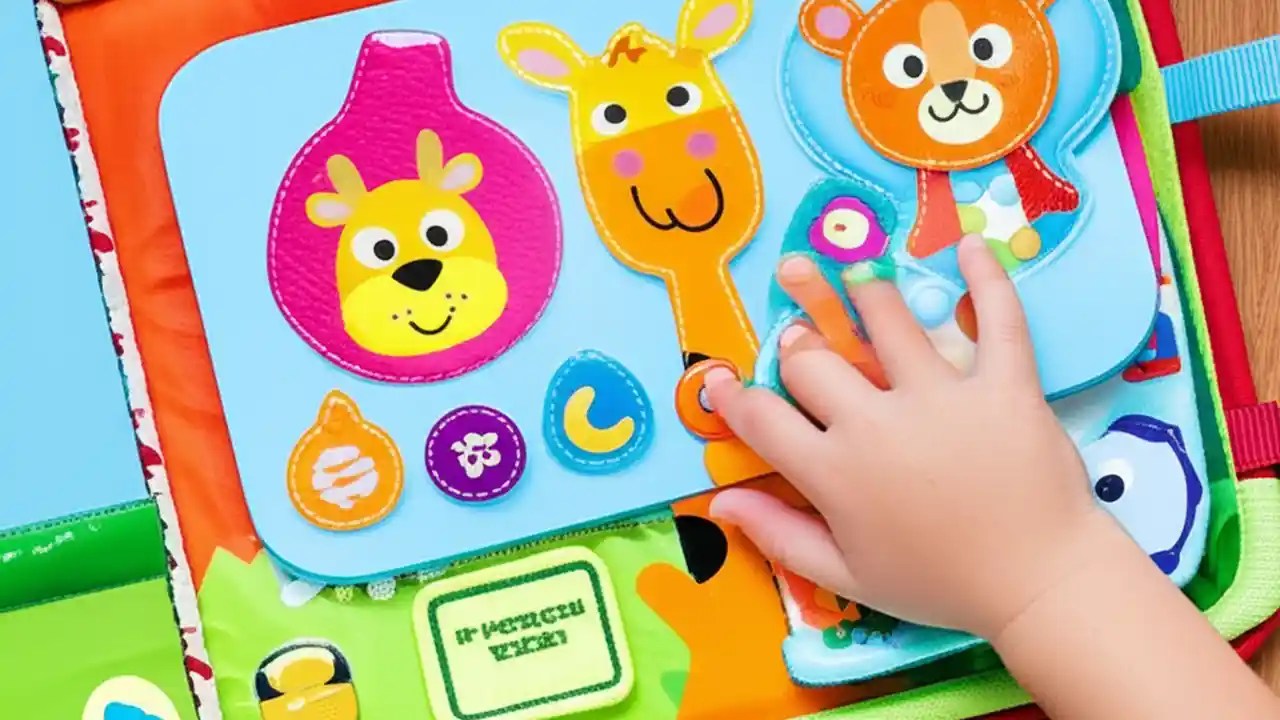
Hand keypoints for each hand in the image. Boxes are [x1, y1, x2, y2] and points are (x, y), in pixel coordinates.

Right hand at [704, 235, 1123, 639]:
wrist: (1042, 587)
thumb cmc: (941, 585)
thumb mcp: (848, 575)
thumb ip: (780, 535)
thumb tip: (720, 502)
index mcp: (836, 475)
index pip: (763, 420)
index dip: (733, 397)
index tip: (721, 380)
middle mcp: (878, 425)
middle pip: (812, 360)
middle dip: (795, 344)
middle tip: (798, 339)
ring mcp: (943, 399)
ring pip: (887, 321)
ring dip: (863, 292)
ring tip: (854, 277)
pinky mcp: (1005, 385)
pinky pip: (996, 319)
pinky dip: (985, 278)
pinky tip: (965, 246)